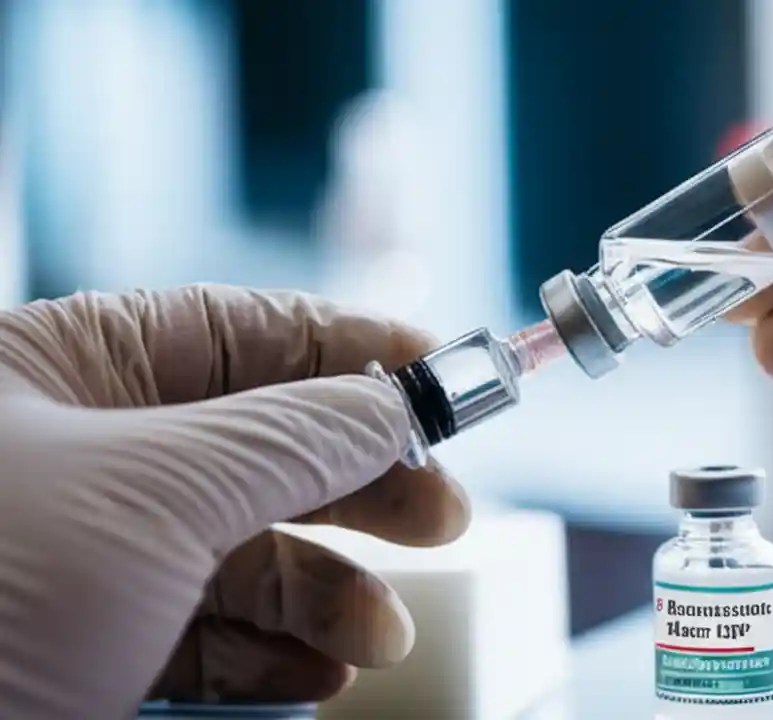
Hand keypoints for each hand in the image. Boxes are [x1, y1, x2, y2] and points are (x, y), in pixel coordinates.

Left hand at [0, 286, 468, 717]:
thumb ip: (293, 439)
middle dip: (362, 484)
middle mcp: (81, 456)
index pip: (243, 332)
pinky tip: (322, 674)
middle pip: (264, 447)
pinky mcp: (90, 655)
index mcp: (65, 368)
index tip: (451, 381)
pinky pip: (211, 639)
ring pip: (247, 554)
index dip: (355, 352)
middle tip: (444, 516)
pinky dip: (278, 657)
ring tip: (381, 634)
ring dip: (331, 593)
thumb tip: (395, 408)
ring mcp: (89, 561)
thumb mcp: (154, 492)